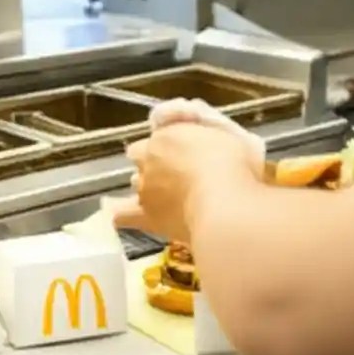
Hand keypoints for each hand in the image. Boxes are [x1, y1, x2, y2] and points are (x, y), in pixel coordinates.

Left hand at [116, 122, 261, 241]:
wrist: (225, 206)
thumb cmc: (234, 166)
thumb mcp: (229, 139)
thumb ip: (211, 139)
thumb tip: (207, 144)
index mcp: (167, 136)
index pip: (158, 137)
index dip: (168, 145)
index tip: (184, 153)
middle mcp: (149, 160)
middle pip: (143, 159)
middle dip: (157, 166)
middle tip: (181, 177)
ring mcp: (145, 190)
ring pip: (137, 185)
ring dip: (149, 190)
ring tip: (168, 200)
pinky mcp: (147, 218)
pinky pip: (123, 215)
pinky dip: (122, 215)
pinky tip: (120, 217)